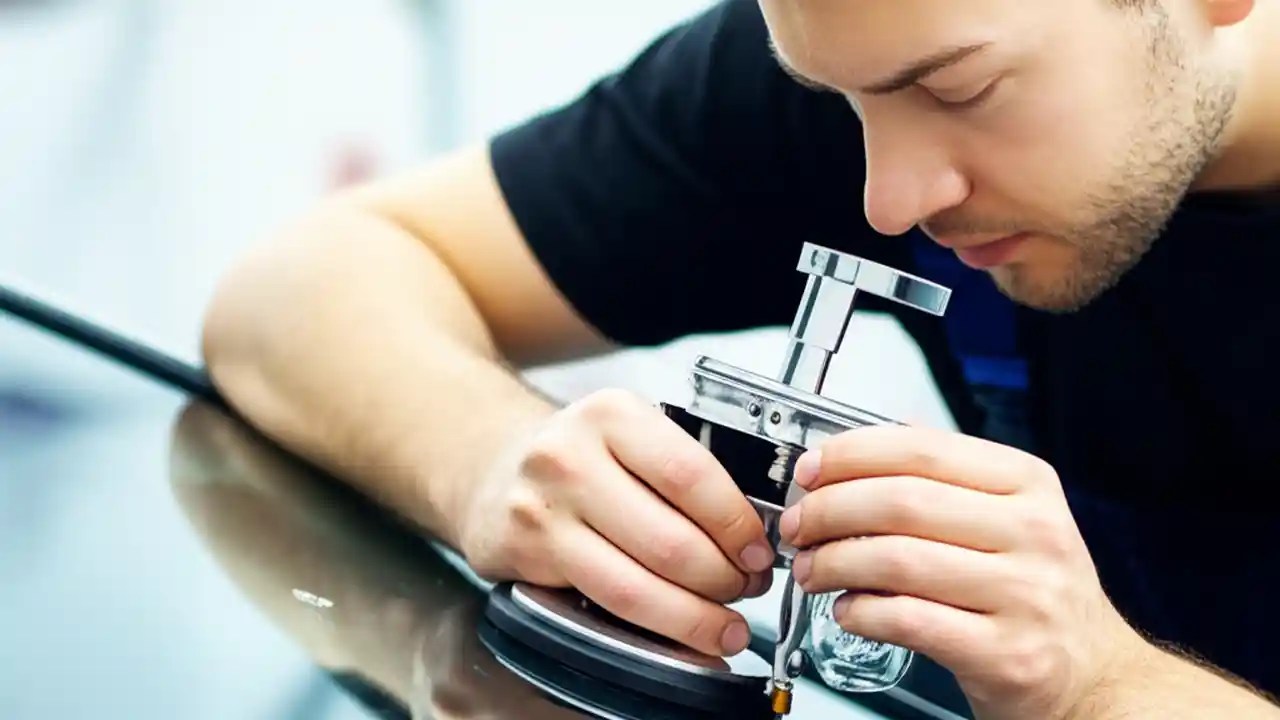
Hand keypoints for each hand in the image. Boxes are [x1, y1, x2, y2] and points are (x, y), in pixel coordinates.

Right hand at [455, 388, 775, 656]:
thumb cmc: (580, 457)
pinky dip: (656, 630)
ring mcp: (542, 510)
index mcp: (612, 415)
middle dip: (724, 578)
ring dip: (694, 616)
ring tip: (725, 625)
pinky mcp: (526, 556)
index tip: (761, 551)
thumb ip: (683, 471)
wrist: (494, 468)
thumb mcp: (630, 435)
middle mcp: (570, 457)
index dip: (736, 525)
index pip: (691, 476)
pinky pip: (604, 606)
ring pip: (635, 586)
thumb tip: (755, 535)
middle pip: (669, 540)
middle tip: (749, 589)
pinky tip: (683, 635)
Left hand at [778, 425, 1144, 719]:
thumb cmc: (1036, 592)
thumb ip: (949, 475)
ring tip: (812, 570)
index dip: (852, 455)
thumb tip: (875, 438)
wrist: (1092, 675)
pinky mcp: (1006, 653)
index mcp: (1027, 485)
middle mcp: (1033, 533)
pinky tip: (847, 610)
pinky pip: (909, 620)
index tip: (811, 469)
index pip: (922, 449)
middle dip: (829, 510)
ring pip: (898, 560)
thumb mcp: (1012, 516)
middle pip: (902, 502)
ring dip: (835, 562)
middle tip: (799, 525)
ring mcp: (1025, 595)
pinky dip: (861, 613)